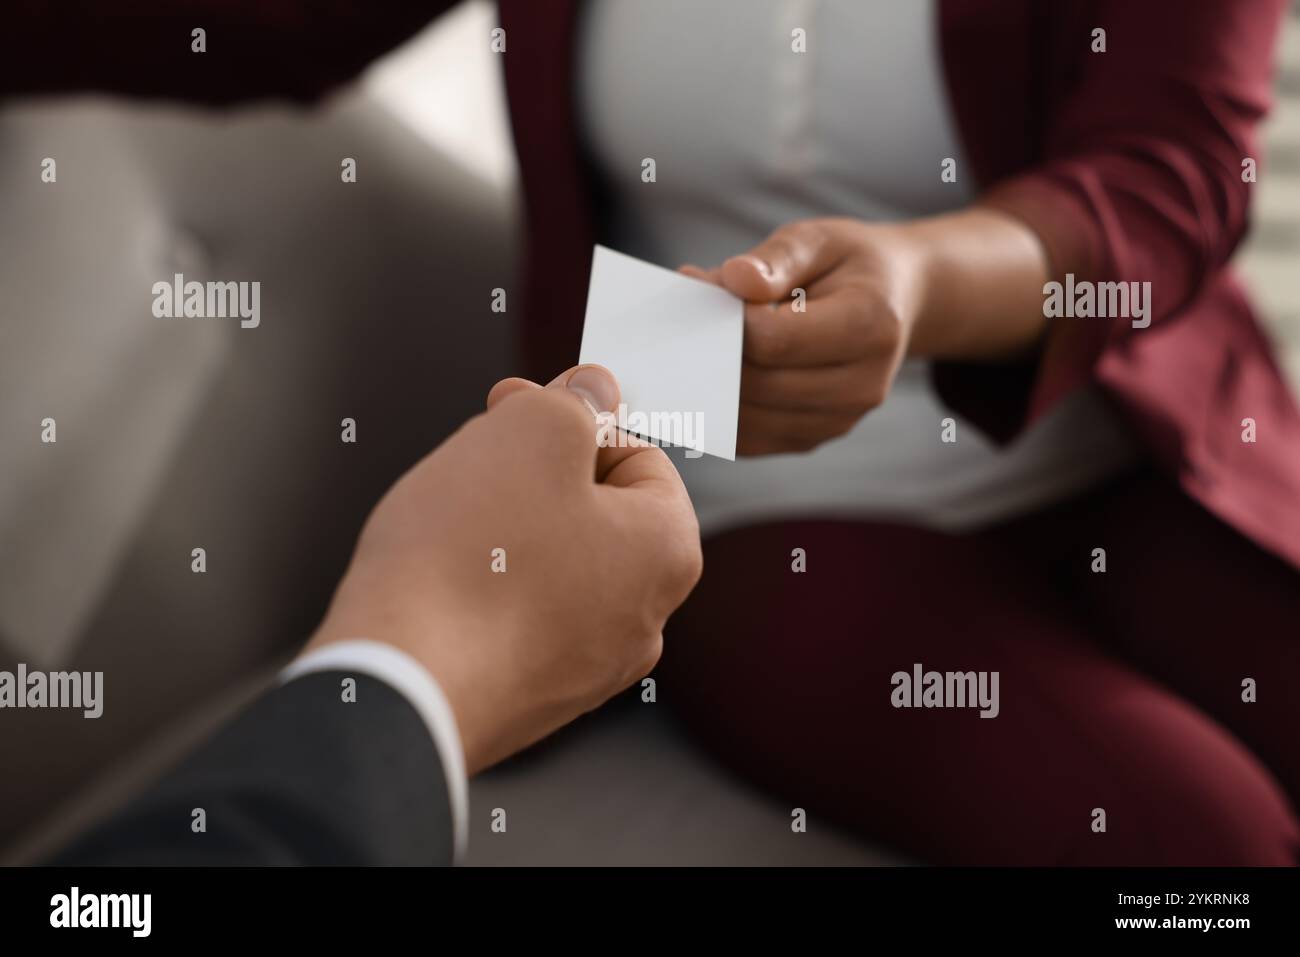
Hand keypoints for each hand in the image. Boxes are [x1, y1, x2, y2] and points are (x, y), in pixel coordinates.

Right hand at [303, 365, 701, 773]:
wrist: (401, 687)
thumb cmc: (471, 561)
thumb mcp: (533, 433)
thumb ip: (576, 401)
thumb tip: (595, 391)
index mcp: (667, 552)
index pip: (640, 456)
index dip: (573, 420)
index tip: (516, 407)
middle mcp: (643, 619)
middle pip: (596, 511)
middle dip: (536, 469)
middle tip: (477, 449)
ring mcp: (588, 668)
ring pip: (553, 564)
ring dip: (506, 525)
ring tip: (449, 515)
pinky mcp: (531, 697)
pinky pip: (518, 618)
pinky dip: (485, 587)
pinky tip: (440, 577)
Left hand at [682, 217, 927, 455]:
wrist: (894, 301)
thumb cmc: (850, 265)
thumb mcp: (819, 240)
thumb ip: (775, 259)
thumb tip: (734, 279)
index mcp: (872, 325)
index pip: (775, 339)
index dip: (729, 317)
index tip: (709, 286)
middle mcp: (863, 384)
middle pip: (758, 382)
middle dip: (714, 349)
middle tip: (695, 311)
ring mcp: (840, 420)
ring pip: (746, 417)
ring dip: (712, 379)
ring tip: (709, 336)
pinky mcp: (813, 439)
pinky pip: (747, 438)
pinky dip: (721, 406)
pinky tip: (716, 369)